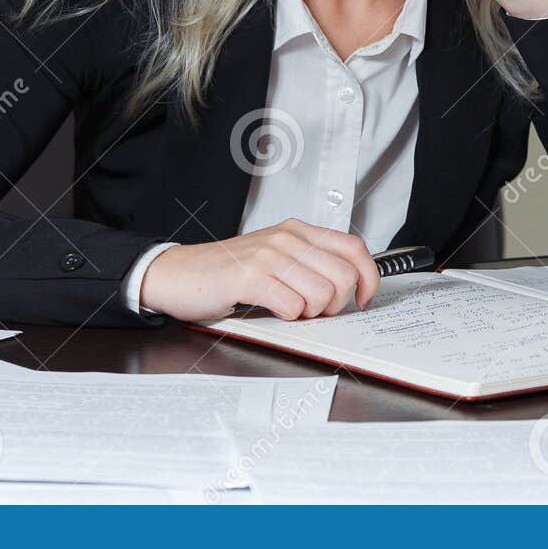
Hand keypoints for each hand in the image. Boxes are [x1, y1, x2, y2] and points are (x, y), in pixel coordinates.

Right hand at [137, 218, 380, 321]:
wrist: (179, 274)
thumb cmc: (228, 271)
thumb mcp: (276, 256)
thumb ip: (310, 264)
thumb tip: (350, 285)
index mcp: (298, 231)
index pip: (354, 248)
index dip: (369, 277)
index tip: (364, 297)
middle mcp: (287, 238)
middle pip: (343, 276)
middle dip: (336, 304)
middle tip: (315, 310)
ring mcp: (269, 255)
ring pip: (322, 294)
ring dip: (310, 313)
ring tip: (290, 309)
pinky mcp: (250, 277)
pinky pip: (293, 306)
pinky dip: (288, 317)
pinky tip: (273, 310)